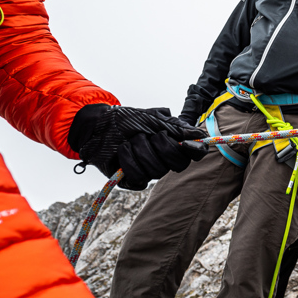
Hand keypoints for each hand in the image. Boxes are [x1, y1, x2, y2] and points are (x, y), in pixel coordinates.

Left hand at [69, 105, 207, 189]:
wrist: (98, 127)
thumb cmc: (126, 120)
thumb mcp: (153, 118)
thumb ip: (176, 127)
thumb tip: (199, 134)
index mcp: (174, 143)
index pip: (196, 153)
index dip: (195, 150)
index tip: (186, 143)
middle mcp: (165, 159)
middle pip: (178, 164)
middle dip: (161, 146)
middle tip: (147, 135)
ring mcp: (149, 170)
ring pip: (156, 171)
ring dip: (140, 151)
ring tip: (130, 141)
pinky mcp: (133, 180)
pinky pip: (139, 178)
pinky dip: (128, 162)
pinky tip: (122, 152)